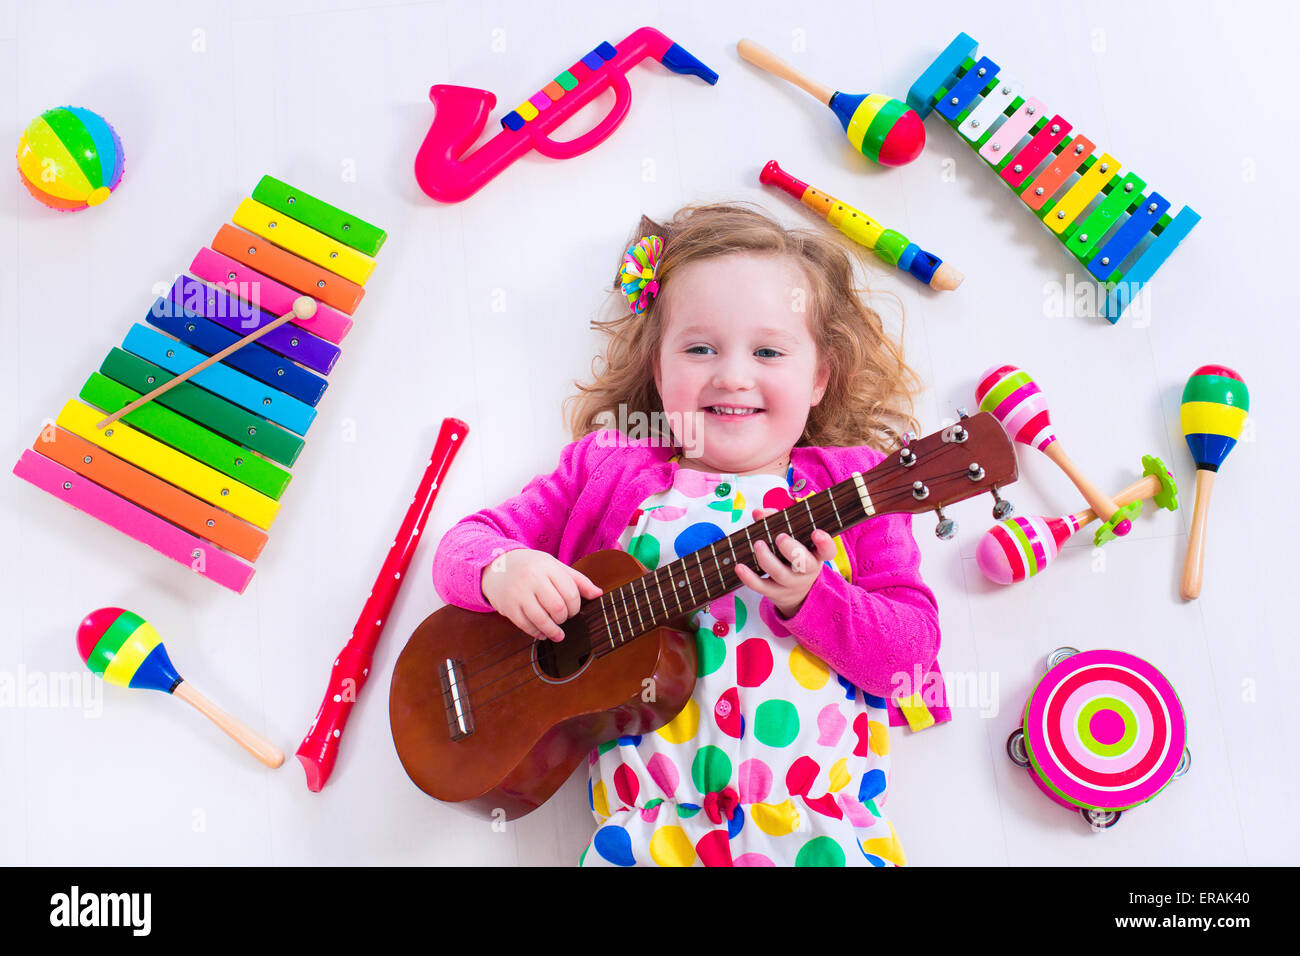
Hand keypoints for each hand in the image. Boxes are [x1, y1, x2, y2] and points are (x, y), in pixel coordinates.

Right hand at [481, 549, 602, 641]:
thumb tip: (598, 593)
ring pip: (542, 619)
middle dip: (565, 618)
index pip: (570, 592)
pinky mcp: (508, 607)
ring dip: (554, 631)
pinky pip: (526, 626)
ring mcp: (518, 593)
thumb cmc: (530, 567)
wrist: (495, 566)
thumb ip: (577, 579)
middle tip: (564, 618)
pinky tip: (542, 633)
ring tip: (558, 634)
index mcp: (547, 566)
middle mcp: (532, 578)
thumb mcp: (554, 566)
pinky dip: (537, 633)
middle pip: (558, 607)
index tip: (573, 610)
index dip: (576, 606)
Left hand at [734, 507, 836, 618]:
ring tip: (758, 544)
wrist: (795, 591)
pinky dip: (749, 578)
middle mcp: (806, 570)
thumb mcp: (793, 538)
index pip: (828, 551)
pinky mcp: (774, 592)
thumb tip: (758, 512)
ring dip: (767, 559)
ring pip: (780, 574)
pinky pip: (761, 587)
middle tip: (780, 537)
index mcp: (816, 554)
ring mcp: (791, 583)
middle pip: (804, 564)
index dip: (825, 543)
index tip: (817, 533)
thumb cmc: (793, 555)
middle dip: (792, 550)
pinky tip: (739, 566)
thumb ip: (777, 521)